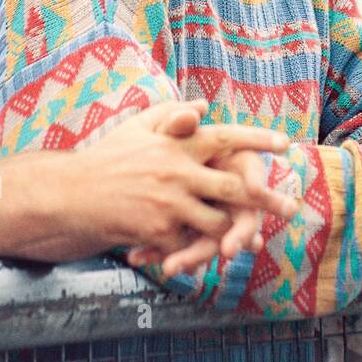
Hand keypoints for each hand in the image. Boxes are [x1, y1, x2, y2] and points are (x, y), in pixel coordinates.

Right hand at [22, 101, 296, 274]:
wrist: (70, 194)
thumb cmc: (108, 157)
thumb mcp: (138, 127)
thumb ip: (172, 115)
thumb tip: (203, 107)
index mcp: (177, 144)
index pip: (226, 138)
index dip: (257, 140)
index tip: (285, 144)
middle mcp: (178, 172)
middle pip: (235, 188)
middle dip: (267, 199)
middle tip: (291, 207)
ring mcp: (169, 203)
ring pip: (217, 221)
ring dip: (233, 230)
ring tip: (251, 236)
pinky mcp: (158, 231)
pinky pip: (190, 243)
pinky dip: (200, 248)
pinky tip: (209, 254)